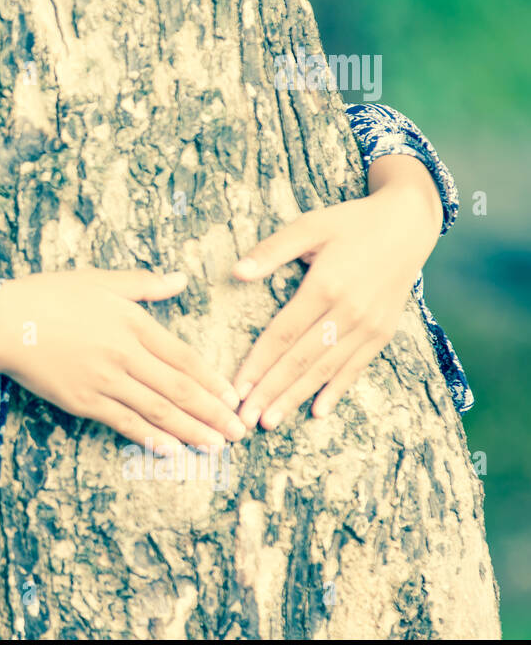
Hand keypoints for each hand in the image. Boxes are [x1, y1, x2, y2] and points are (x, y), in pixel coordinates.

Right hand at [0, 267, 244, 452]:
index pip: (182, 356)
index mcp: (131, 321)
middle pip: (177, 388)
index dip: (210, 380)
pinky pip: (123, 422)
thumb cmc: (46, 295)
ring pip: (156, 410)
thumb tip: (180, 279)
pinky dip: (149, 437)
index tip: (232, 397)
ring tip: (216, 446)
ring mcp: (103, 380)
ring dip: (190, 431)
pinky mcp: (82, 401)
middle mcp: (123, 353)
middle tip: (239, 432)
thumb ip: (143, 284)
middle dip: (212, 413)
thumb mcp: (98, 280)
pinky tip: (170, 450)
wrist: (0, 322)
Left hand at [229, 178, 441, 429]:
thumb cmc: (351, 223)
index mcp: (326, 286)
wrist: (409, 224)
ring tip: (270, 421)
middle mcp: (349, 312)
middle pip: (301, 360)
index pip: (282, 334)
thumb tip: (236, 272)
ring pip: (326, 370)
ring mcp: (370, 326)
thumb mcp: (309, 225)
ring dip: (296, 397)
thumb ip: (272, 250)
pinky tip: (317, 412)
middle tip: (244, 420)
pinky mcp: (384, 332)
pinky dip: (336, 390)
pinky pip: (356, 367)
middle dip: (271, 392)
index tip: (235, 388)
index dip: (257, 364)